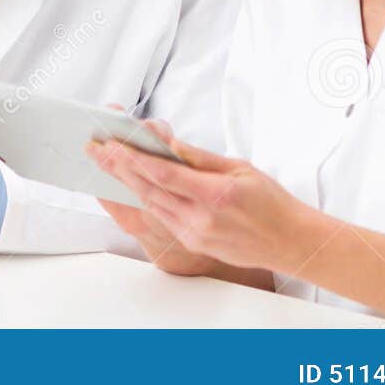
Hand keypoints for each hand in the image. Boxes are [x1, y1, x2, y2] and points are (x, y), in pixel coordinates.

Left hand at [86, 119, 309, 272]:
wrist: (289, 242)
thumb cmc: (271, 202)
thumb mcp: (239, 169)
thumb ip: (199, 158)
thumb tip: (169, 142)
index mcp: (216, 196)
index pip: (165, 174)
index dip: (135, 159)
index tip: (113, 144)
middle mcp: (201, 219)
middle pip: (150, 189)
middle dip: (118, 167)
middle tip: (95, 148)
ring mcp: (195, 234)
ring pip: (151, 203)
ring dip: (125, 182)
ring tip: (104, 162)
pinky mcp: (192, 241)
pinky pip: (161, 216)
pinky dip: (143, 198)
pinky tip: (128, 184)